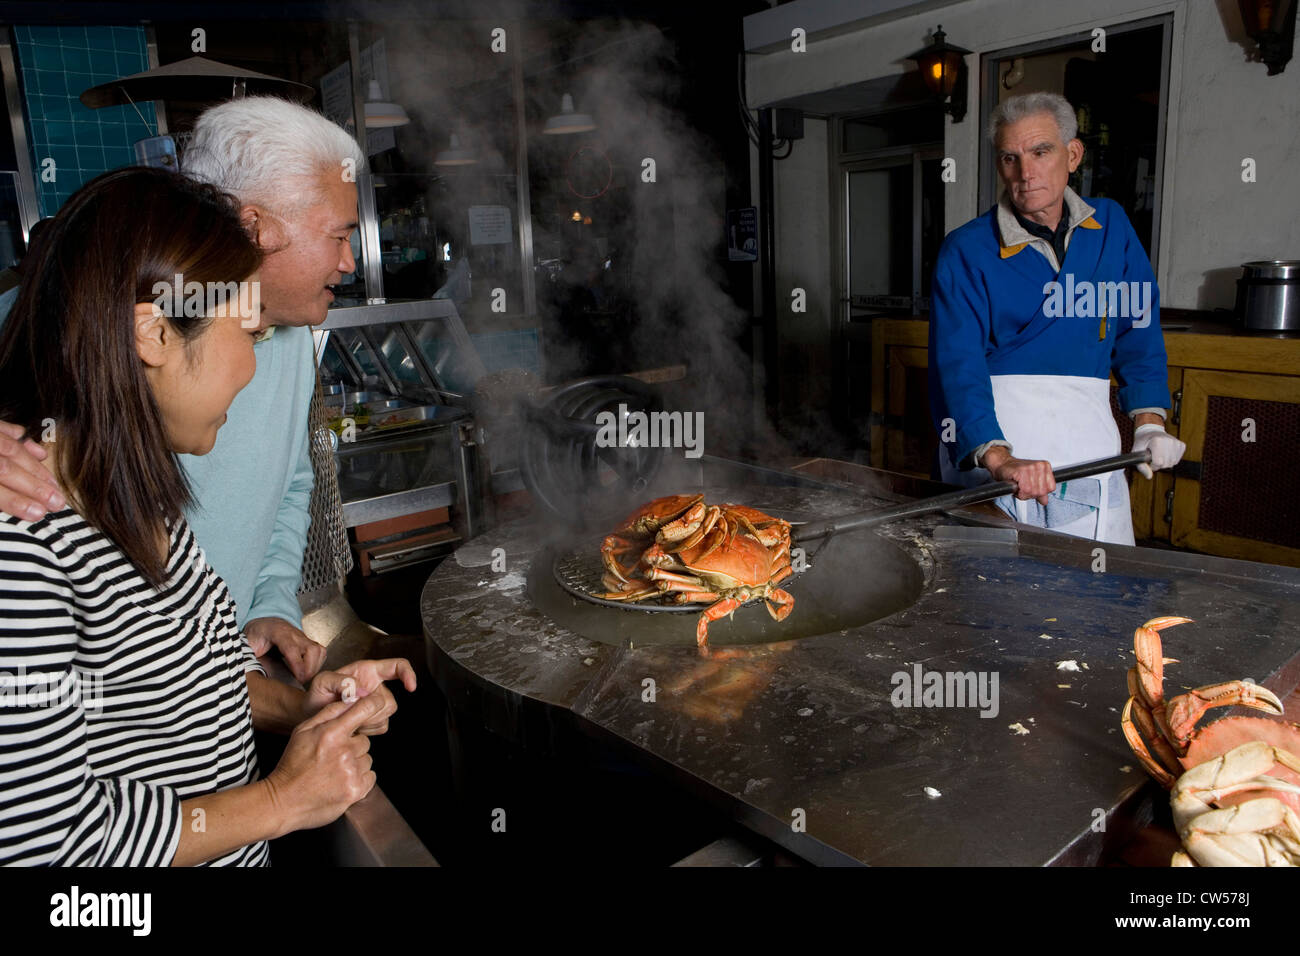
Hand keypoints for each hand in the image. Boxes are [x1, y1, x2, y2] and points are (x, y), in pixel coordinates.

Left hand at [0, 421, 65, 519]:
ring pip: (11, 448)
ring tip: (54, 486)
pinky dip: (24, 441)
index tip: (38, 514)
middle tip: (57, 502)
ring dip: (36, 469)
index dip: (16, 502)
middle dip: (35, 486)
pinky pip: (4, 428)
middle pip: (6, 469)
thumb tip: (3, 510)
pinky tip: (40, 453)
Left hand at [244, 617, 325, 683]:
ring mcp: (303, 637)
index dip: (297, 664)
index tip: (299, 678)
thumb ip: (248, 655)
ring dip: (315, 667)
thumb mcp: (247, 644)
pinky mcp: (309, 642)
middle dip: (309, 669)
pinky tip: (308, 671)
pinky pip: (320, 652)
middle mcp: (294, 633)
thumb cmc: (256, 635)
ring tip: (304, 678)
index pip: (292, 648)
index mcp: (277, 632)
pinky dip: (317, 664)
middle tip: (300, 682)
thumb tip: (248, 670)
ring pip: (318, 651)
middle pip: (311, 650)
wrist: (265, 623)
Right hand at [263, 695, 383, 833]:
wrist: (285, 800)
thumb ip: (330, 712)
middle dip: (352, 746)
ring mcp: (351, 773)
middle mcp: (344, 752)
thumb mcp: (303, 730)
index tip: (377, 704)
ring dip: (355, 763)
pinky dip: (359, 778)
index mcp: (331, 734)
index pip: (365, 709)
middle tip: (333, 756)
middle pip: (364, 741)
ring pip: (367, 759)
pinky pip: (370, 776)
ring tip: (334, 771)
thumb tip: (353, 698)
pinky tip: (341, 781)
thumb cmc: (293, 764)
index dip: (374, 704)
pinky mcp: (356, 791)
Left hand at [303, 659, 415, 734]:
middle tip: (350, 712)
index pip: (397, 666)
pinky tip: (353, 726)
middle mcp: (375, 686)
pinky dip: (368, 729)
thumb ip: (340, 681)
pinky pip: (382, 726)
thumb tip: (361, 690)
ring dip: (368, 719)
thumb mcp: (321, 682)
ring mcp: (375, 704)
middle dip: (372, 709)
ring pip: (387, 714)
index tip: (410, 687)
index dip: (408, 674)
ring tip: (348, 718)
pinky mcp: (374, 720)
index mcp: (367, 671)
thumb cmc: (315, 697)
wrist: (310, 718)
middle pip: (391, 699)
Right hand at [983, 447, 1055, 504]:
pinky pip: (1024, 490)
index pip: (1051, 488)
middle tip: (1022, 486)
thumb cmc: (1015, 472)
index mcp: (1045, 466)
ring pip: (1033, 492)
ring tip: (1018, 485)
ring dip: (1023, 493)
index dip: (1040, 492)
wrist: (1002, 464)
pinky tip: (1015, 484)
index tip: (1031, 487)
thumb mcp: (1031, 482)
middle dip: (1030, 494)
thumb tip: (1045, 501)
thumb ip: (1040, 491)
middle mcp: (1040, 466)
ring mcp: (1032, 467)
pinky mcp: (1022, 471)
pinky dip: (1018, 492)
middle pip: (1041, 491)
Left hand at [1131, 423, 1184, 479]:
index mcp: (1157, 441)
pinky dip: (1171, 460)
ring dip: (1165, 462)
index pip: (1158, 463)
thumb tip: (1149, 476)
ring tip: (1159, 455)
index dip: (1152, 465)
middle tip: (1153, 457)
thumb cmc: (1143, 442)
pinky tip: (1166, 454)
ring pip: (1172, 463)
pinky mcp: (1182, 445)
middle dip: (1158, 464)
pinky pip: (1177, 460)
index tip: (1149, 460)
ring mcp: (1176, 443)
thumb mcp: (1136, 452)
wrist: (1151, 431)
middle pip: (1166, 464)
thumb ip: (1141, 466)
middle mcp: (1169, 441)